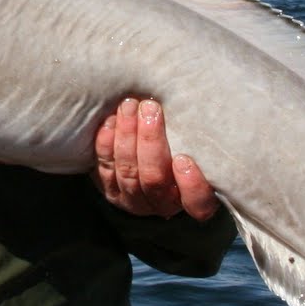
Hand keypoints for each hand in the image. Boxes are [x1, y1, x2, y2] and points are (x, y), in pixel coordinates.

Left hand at [93, 97, 219, 220]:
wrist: (146, 152)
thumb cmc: (182, 140)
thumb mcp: (194, 141)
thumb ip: (196, 133)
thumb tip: (198, 101)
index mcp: (192, 197)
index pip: (198, 204)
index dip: (191, 186)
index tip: (183, 159)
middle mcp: (163, 203)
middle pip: (155, 178)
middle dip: (150, 141)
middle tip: (149, 108)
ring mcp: (134, 200)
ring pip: (128, 172)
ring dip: (127, 136)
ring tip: (129, 106)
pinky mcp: (111, 191)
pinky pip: (105, 169)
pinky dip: (106, 143)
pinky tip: (111, 121)